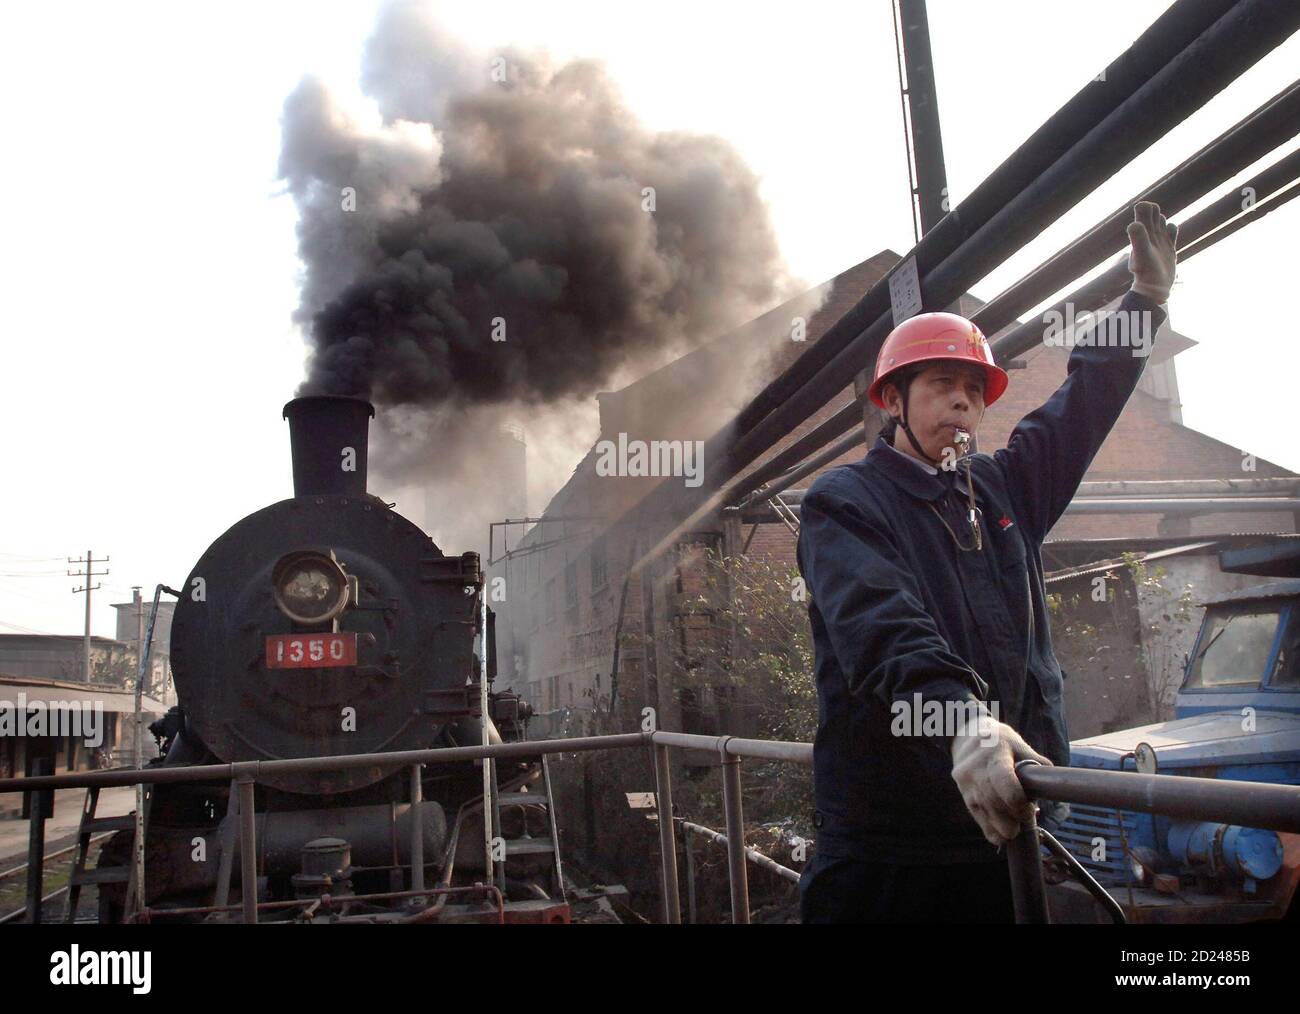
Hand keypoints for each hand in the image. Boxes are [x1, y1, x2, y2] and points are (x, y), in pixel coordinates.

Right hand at [950, 709, 1051, 845]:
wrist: (965, 736)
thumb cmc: (998, 741)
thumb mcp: (1017, 744)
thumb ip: (1035, 761)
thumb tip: (1053, 781)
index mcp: (994, 753)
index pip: (1003, 780)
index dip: (1017, 800)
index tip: (1029, 808)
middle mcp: (976, 768)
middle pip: (993, 800)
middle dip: (1011, 817)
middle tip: (1025, 821)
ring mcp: (966, 782)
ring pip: (984, 810)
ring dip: (1001, 826)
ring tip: (1014, 832)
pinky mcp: (963, 793)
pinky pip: (976, 814)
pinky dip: (988, 829)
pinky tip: (1000, 837)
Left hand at [1126, 200, 1177, 302]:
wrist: (1154, 287)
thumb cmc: (1146, 271)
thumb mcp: (1141, 253)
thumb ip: (1138, 238)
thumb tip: (1134, 224)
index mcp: (1140, 233)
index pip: (1141, 211)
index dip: (1145, 207)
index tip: (1150, 208)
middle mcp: (1149, 236)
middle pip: (1151, 215)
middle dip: (1153, 210)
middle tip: (1155, 214)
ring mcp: (1159, 242)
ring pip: (1160, 223)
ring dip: (1161, 219)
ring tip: (1161, 224)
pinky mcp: (1169, 249)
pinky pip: (1171, 233)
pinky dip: (1172, 229)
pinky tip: (1171, 232)